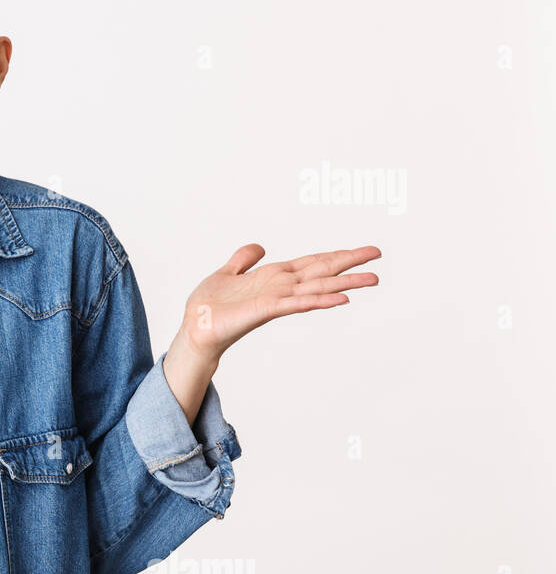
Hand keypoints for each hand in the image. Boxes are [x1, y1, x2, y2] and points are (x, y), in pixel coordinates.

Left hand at [179, 244, 381, 361]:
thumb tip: (260, 247)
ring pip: (317, 287)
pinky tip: (341, 299)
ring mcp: (277, 299)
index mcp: (274, 277)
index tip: (361, 250)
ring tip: (372, 278)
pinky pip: (297, 303)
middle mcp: (281, 287)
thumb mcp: (226, 272)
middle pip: (322, 272)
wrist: (195, 327)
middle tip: (379, 255)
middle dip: (350, 263)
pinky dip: (319, 300)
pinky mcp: (266, 310)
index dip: (336, 255)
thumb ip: (244, 259)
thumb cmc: (209, 305)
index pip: (311, 262)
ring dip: (345, 283)